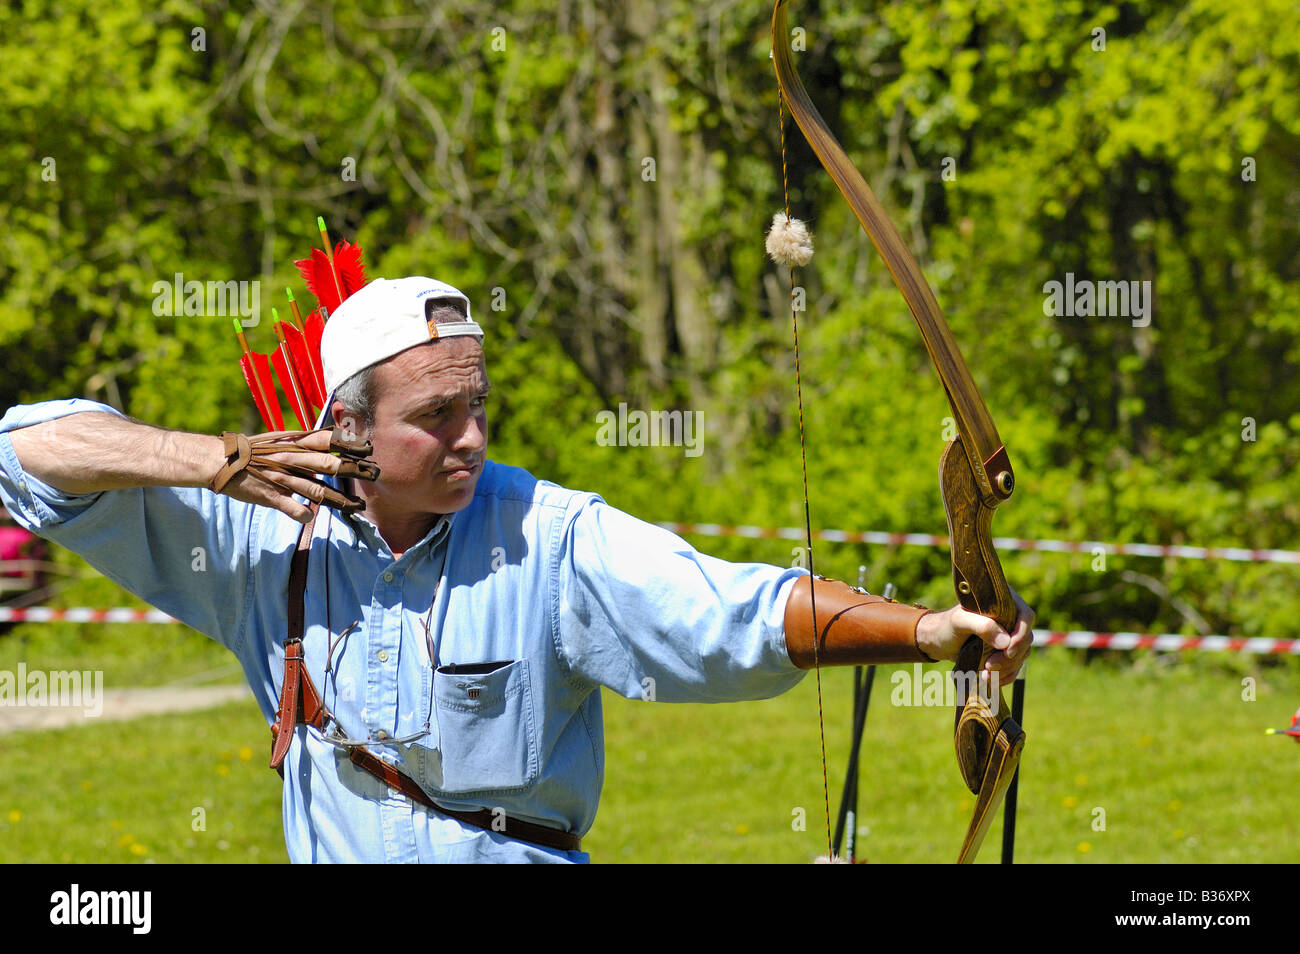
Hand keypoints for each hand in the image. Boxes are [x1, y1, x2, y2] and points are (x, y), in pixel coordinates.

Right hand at [211, 427, 378, 523]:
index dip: (349, 444)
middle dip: (355, 470)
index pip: (327, 440)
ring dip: (340, 500)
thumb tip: (331, 438)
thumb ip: (305, 442)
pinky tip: (312, 516)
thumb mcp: (281, 439)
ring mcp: (281, 478)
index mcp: (294, 444)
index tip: (369, 449)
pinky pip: (291, 507)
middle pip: (329, 465)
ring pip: (316, 490)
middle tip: (375, 473)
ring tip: (358, 506)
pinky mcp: (270, 495)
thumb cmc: (255, 451)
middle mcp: (291, 459)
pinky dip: (303, 512)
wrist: (220, 460)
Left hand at [915, 587, 1035, 680]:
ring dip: (1007, 668)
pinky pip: (1015, 666)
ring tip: (985, 675)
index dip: (1021, 635)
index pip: (1026, 616)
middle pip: (1026, 639)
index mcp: (1003, 601)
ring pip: (1021, 655)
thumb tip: (1006, 642)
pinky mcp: (1005, 651)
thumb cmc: (947, 626)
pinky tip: (990, 679)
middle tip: (989, 666)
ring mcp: (1009, 635)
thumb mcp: (959, 622)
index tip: (1007, 651)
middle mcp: (1011, 616)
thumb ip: (981, 626)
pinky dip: (1005, 675)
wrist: (938, 641)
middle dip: (1010, 657)